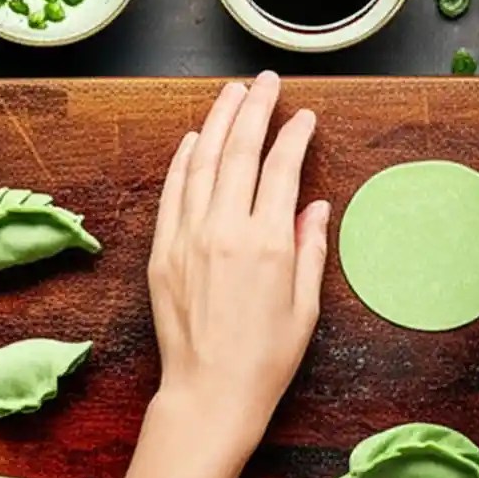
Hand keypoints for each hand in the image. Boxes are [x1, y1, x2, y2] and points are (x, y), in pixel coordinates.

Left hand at [115, 72, 329, 477]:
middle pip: (239, 151)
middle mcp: (225, 230)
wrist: (209, 395)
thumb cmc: (265, 360)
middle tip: (266, 83)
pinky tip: (196, 139)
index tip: (305, 117)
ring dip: (218, 121)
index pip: (282, 168)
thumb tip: (315, 207)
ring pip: (202, 162)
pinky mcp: (163, 251)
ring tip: (232, 93)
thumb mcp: (305, 307)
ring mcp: (188, 237)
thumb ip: (310, 249)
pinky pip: (173, 191)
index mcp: (268, 243)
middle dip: (255, 108)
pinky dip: (183, 160)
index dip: (294, 135)